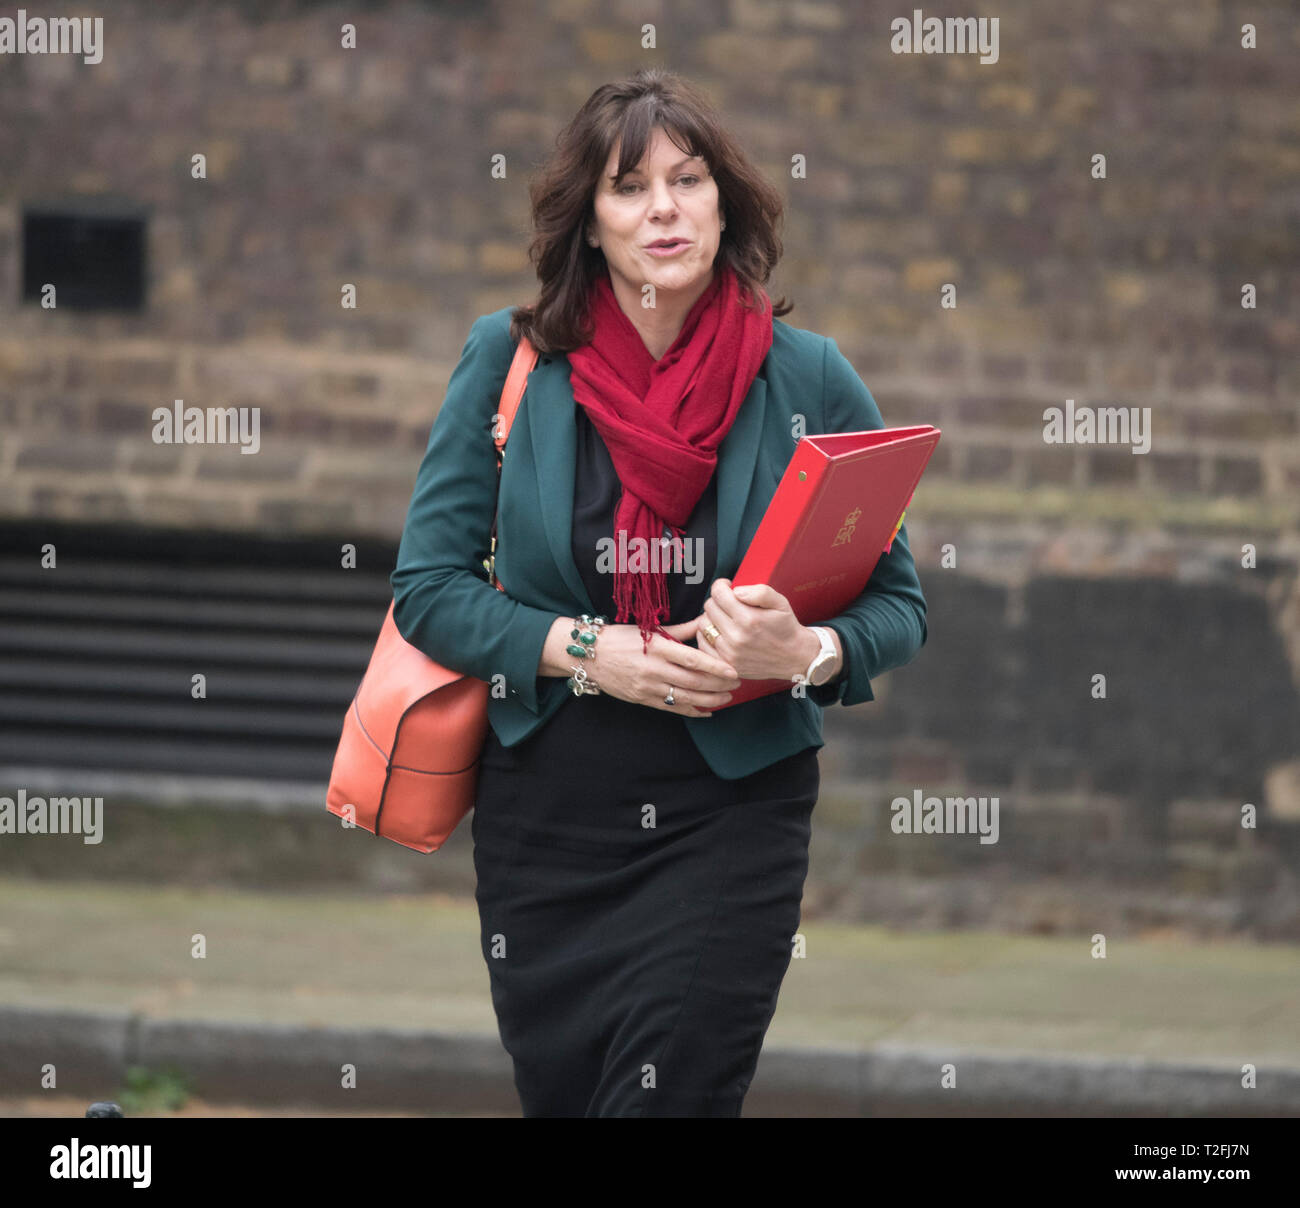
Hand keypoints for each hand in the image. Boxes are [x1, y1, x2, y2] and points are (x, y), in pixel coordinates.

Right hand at [584, 616, 741, 717]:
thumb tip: (706, 620)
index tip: (733, 670)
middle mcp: (653, 669)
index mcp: (657, 647)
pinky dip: (692, 711)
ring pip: (686, 698)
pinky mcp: (643, 699)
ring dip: (710, 700)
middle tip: (737, 683)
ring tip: (727, 697)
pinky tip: (707, 711)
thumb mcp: (650, 629)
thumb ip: (681, 629)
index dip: (715, 667)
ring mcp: (648, 687)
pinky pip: (672, 708)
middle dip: (719, 685)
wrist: (590, 656)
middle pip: (693, 681)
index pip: (692, 659)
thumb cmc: (621, 638)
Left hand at [694, 578, 818, 682]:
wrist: (794, 657)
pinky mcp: (726, 664)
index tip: (727, 587)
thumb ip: (759, 592)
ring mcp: (729, 652)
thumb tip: (736, 591)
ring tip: (725, 617)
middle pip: (709, 607)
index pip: (718, 594)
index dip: (721, 586)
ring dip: (711, 617)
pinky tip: (720, 632)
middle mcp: (737, 637)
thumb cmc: (786, 628)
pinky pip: (703, 644)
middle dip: (718, 601)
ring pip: (703, 625)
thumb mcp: (780, 603)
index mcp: (749, 619)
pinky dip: (707, 635)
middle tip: (729, 603)